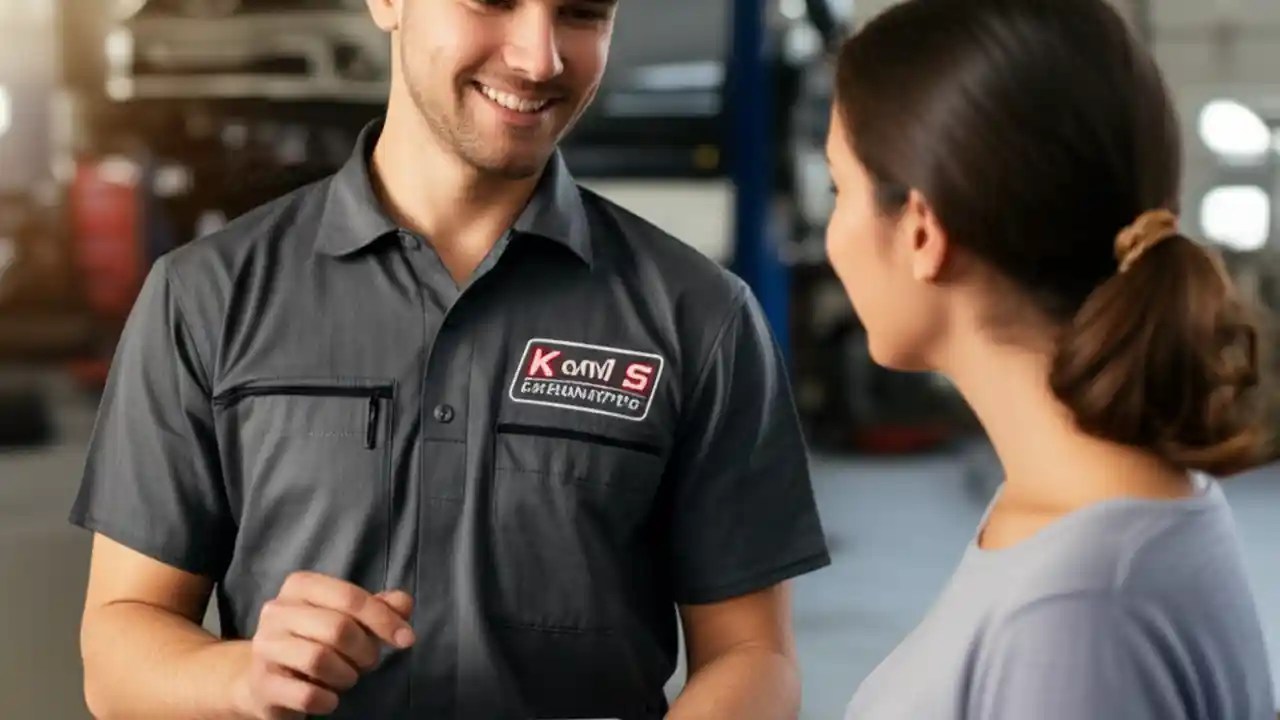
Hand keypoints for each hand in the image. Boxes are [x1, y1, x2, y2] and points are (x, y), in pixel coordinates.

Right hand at [232, 572, 415, 718]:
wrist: (264, 678)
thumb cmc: (315, 640)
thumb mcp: (349, 618)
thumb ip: (379, 607)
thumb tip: (403, 602)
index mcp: (300, 586)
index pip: (350, 597)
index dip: (384, 619)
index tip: (407, 639)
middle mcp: (277, 611)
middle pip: (338, 628)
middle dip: (365, 651)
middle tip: (368, 663)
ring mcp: (265, 647)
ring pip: (320, 660)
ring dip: (347, 675)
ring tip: (346, 678)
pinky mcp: (262, 684)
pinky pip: (307, 695)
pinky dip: (329, 700)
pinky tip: (329, 698)